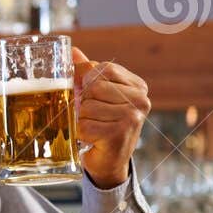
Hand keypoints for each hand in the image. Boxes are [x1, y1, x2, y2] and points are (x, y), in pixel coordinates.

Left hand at [72, 47, 148, 188]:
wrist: (108, 162)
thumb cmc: (101, 124)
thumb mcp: (96, 95)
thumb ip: (85, 72)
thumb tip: (72, 50)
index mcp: (137, 86)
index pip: (102, 68)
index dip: (85, 78)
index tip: (87, 92)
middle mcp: (140, 100)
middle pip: (93, 87)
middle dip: (84, 102)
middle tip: (93, 116)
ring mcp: (132, 118)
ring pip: (87, 106)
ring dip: (82, 118)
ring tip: (94, 127)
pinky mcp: (118, 135)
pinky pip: (83, 125)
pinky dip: (80, 133)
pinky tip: (92, 138)